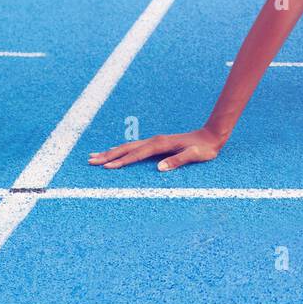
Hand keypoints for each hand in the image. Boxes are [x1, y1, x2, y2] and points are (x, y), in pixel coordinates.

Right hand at [88, 125, 225, 172]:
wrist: (212, 135)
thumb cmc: (204, 148)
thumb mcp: (194, 155)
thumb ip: (178, 160)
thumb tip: (160, 168)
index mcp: (160, 144)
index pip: (136, 155)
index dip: (121, 161)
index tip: (107, 167)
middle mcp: (154, 141)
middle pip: (127, 148)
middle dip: (108, 155)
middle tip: (90, 161)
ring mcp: (155, 141)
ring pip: (128, 147)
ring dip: (111, 151)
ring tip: (95, 156)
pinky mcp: (157, 143)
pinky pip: (134, 147)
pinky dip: (122, 150)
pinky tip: (115, 152)